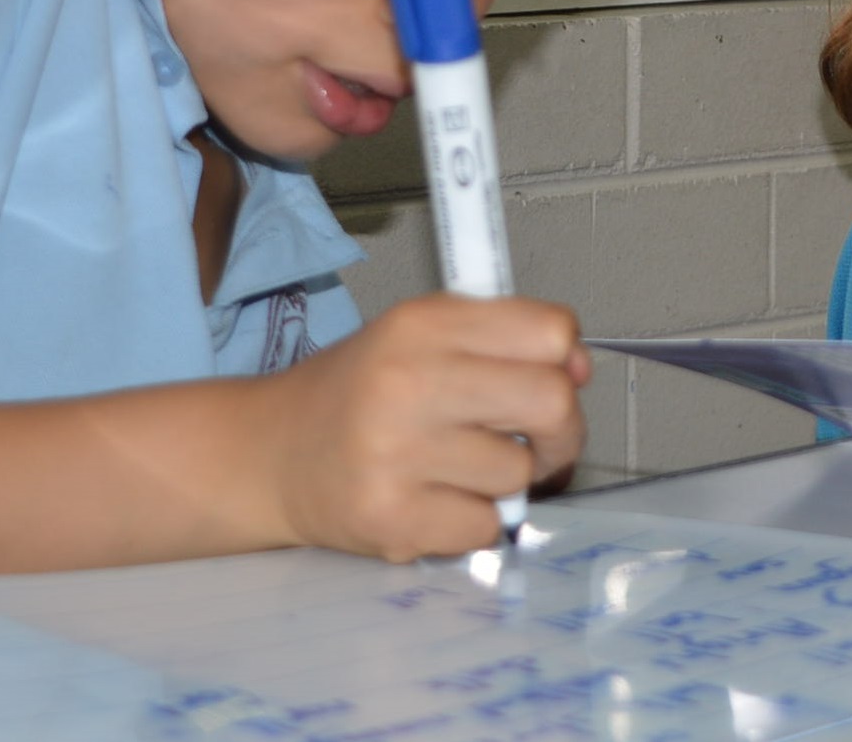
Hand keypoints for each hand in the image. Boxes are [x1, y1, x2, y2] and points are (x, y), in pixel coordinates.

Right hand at [251, 293, 587, 559]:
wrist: (269, 454)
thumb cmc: (361, 395)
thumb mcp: (424, 339)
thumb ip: (504, 340)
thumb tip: (582, 367)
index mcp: (423, 324)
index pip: (551, 332)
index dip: (565, 362)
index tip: (549, 381)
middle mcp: (409, 381)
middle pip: (552, 401)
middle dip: (559, 431)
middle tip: (532, 441)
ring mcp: (396, 453)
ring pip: (520, 473)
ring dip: (503, 481)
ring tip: (457, 471)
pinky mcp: (390, 518)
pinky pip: (485, 527)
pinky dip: (471, 522)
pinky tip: (432, 502)